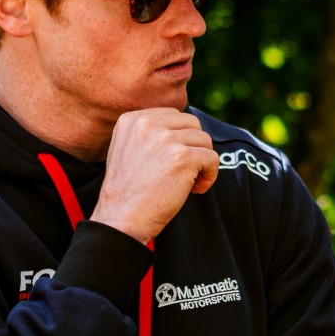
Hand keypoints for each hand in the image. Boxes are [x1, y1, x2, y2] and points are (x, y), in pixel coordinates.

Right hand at [90, 108, 218, 244]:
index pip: (174, 116)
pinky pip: (212, 158)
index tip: (172, 161)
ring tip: (188, 182)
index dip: (180, 139)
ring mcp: (166, 139)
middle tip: (183, 172)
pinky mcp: (184, 157)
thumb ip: (150, 133)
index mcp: (132, 120)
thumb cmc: (128, 191)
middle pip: (193, 125)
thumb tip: (185, 127)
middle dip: (194, 148)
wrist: (122, 219)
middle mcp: (147, 124)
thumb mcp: (127, 149)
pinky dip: (210, 176)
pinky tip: (195, 189)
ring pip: (205, 141)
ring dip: (202, 163)